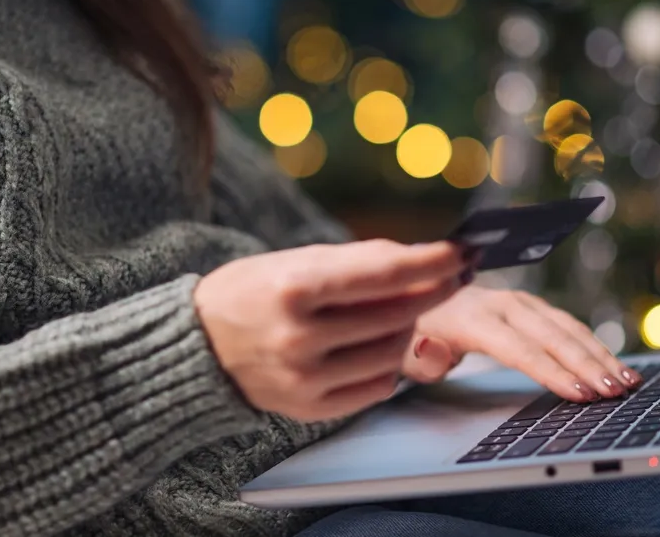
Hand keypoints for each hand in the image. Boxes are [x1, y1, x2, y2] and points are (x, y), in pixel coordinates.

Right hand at [194, 239, 466, 420]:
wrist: (198, 345)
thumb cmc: (252, 292)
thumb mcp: (295, 261)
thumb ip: (358, 262)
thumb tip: (424, 258)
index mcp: (294, 287)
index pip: (385, 274)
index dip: (433, 262)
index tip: (462, 252)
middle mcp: (299, 336)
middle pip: (398, 313)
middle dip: (433, 292)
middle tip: (448, 276)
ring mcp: (305, 378)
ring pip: (394, 352)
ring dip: (408, 327)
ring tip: (395, 311)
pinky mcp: (310, 408)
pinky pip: (378, 387)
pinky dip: (388, 364)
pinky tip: (374, 345)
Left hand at [401, 286, 641, 401]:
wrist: (415, 294)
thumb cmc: (410, 331)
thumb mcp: (400, 349)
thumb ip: (419, 359)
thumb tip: (436, 354)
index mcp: (470, 317)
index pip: (518, 349)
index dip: (551, 373)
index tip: (580, 394)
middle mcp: (500, 304)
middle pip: (551, 336)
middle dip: (588, 365)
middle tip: (617, 392)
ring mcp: (517, 302)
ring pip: (565, 327)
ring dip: (599, 354)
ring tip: (628, 382)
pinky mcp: (529, 306)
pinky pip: (565, 324)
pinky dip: (592, 344)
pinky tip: (613, 365)